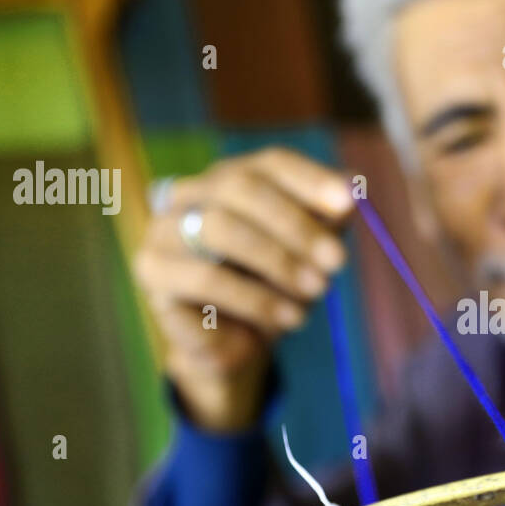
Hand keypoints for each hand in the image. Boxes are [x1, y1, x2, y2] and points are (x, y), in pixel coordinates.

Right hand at [134, 147, 353, 430]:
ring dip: (278, 262)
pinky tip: (289, 318)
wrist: (237, 343)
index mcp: (232, 178)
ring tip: (316, 293)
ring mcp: (164, 230)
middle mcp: (191, 194)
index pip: (270, 163)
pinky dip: (255, 299)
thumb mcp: (309, 253)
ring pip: (219, 229)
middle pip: (240, 188)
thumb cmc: (275, 286)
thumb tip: (351, 193)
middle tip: (337, 261)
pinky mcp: (153, 272)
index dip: (310, 180)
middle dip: (295, 225)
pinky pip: (205, 279)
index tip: (348, 206)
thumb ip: (327, 222)